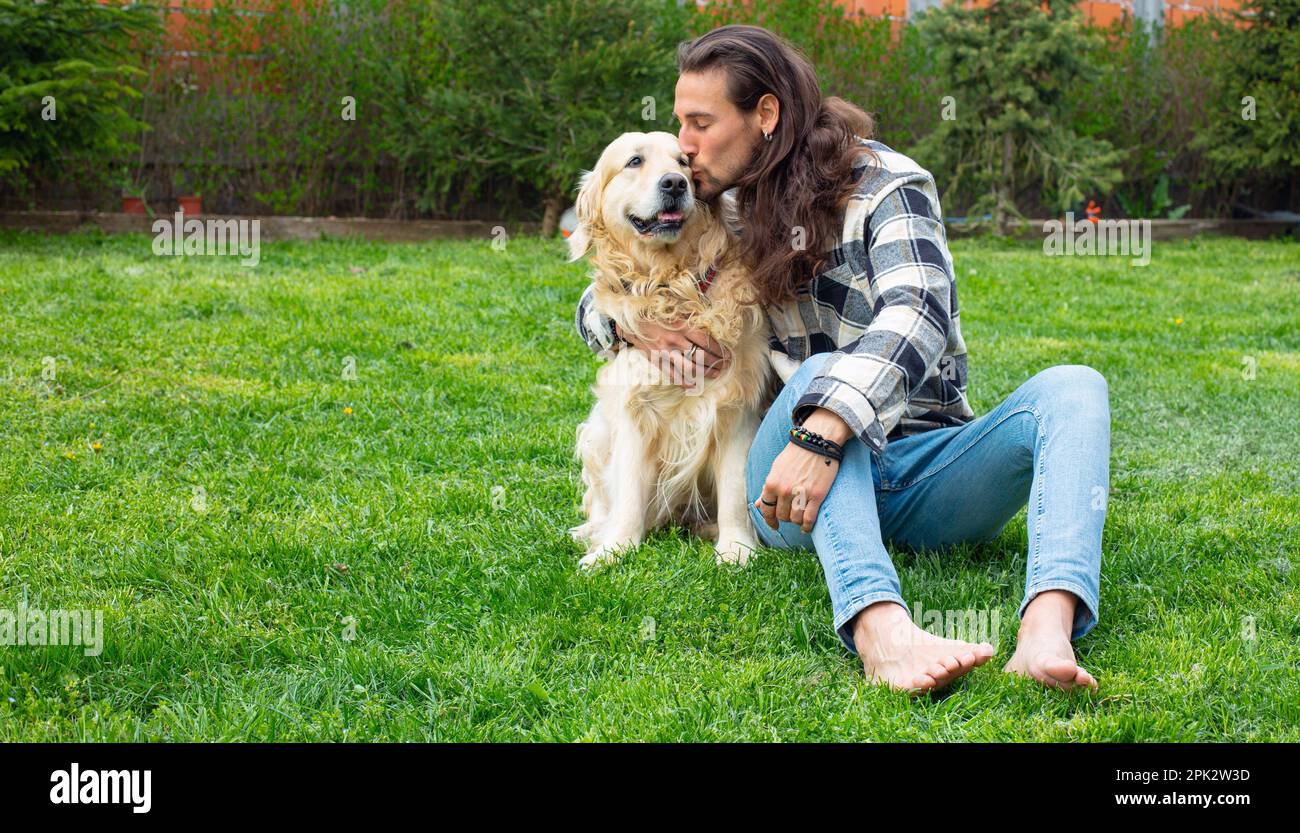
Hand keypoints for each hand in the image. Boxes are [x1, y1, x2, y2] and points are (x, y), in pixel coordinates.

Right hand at [615, 318, 731, 386]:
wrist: (630, 319)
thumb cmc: (655, 312)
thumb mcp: (674, 310)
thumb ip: (691, 318)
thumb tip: (710, 325)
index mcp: (681, 325)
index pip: (706, 340)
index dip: (719, 349)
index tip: (728, 354)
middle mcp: (675, 340)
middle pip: (702, 355)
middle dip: (717, 362)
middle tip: (727, 365)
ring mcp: (665, 352)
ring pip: (691, 367)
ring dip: (707, 372)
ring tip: (717, 373)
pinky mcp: (657, 360)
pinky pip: (673, 375)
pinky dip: (685, 381)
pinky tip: (695, 384)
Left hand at [754, 408, 851, 532]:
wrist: (816, 442)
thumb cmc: (795, 455)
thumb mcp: (776, 470)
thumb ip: (767, 489)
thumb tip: (757, 505)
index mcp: (771, 483)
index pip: (766, 509)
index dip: (769, 519)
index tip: (774, 524)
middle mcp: (784, 490)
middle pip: (782, 516)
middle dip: (785, 517)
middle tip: (791, 513)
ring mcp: (800, 494)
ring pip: (795, 520)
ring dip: (797, 521)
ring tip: (800, 518)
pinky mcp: (817, 496)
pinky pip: (809, 519)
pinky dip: (807, 526)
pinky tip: (807, 526)